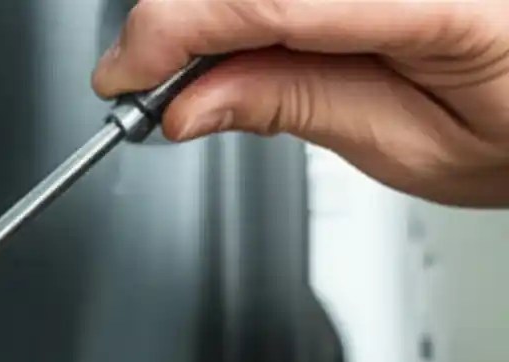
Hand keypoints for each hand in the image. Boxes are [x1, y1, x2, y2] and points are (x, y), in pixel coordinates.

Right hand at [92, 0, 508, 206]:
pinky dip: (248, 10)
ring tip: (213, 77)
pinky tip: (251, 43)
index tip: (122, 75)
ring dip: (217, 18)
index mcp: (440, 1)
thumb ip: (298, 106)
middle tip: (157, 89)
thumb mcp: (413, 146)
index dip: (174, 29)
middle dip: (184, 23)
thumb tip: (193, 103)